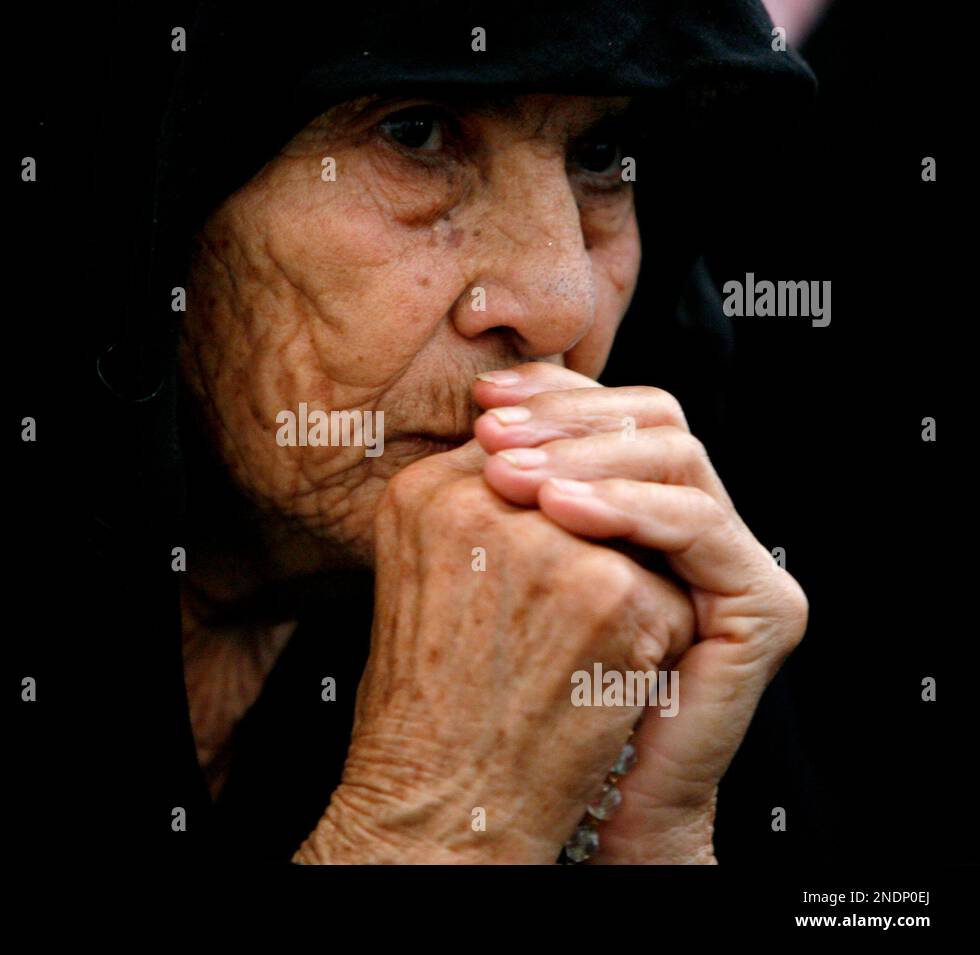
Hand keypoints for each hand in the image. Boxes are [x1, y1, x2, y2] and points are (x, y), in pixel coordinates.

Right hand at [294, 434, 696, 862]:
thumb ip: (476, 513)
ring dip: (630, 582)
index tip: (563, 532)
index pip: (525, 446)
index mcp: (424, 492)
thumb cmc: (429, 706)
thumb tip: (557, 475)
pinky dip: (654, 641)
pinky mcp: (610, 592)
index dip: (561, 482)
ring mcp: (546, 542)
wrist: (438, 806)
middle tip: (574, 605)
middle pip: (586, 476)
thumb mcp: (425, 580)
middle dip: (600, 530)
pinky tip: (602, 683)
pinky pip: (670, 590)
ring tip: (578, 649)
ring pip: (635, 531)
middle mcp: (479, 499)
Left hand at [471, 361, 808, 862]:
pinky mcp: (763, 603)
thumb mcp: (506, 568)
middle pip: (652, 419)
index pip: (613, 415)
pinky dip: (626, 508)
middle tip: (490, 430)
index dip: (552, 395)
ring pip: (676, 456)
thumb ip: (511, 495)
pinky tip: (558, 514)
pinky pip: (698, 523)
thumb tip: (473, 416)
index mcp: (642, 505)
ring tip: (510, 474)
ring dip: (585, 455)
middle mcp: (696, 522)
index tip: (480, 398)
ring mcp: (734, 560)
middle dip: (564, 417)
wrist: (576, 797)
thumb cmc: (523, 690)